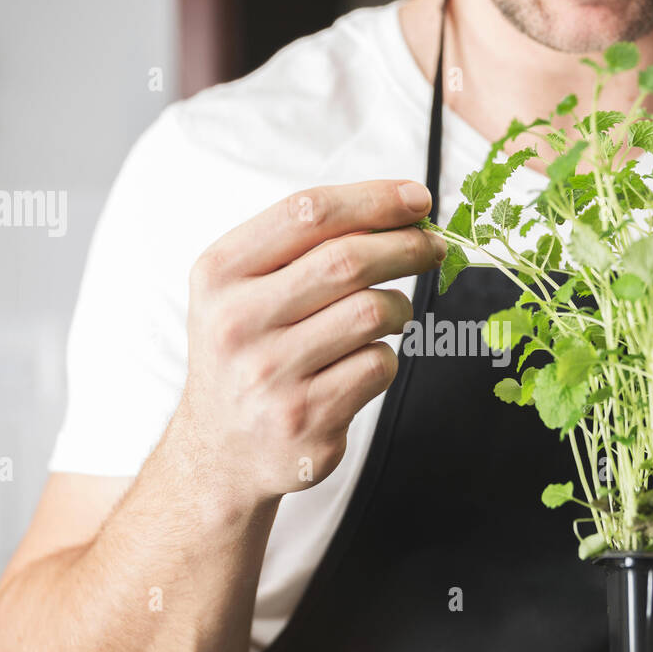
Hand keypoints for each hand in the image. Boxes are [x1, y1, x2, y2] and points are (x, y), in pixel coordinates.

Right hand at [173, 179, 443, 501]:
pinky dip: (385, 357)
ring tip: (391, 314)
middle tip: (433, 247)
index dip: (374, 199)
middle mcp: (238, 323)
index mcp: (220, 275)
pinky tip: (364, 362)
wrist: (221, 453)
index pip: (307, 213)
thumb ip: (303, 248)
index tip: (418, 198)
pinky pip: (378, 365)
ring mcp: (272, 376)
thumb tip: (399, 212)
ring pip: (371, 312)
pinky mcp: (307, 420)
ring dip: (399, 307)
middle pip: (348, 260)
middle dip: (406, 246)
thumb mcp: (243, 291)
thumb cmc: (248, 355)